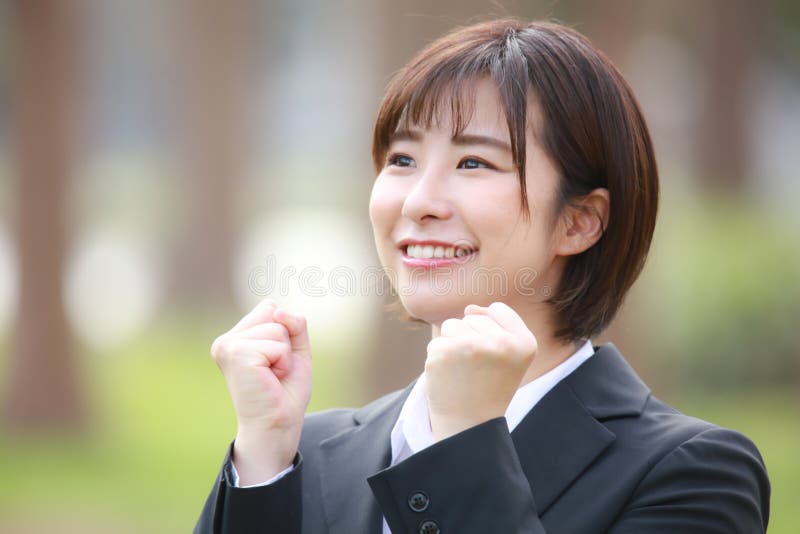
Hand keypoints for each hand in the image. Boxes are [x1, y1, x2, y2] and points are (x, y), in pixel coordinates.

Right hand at [210, 299, 311, 483]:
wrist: (278, 424)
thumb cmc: (284, 391)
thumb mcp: (295, 349)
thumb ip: (293, 323)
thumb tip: (278, 311)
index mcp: (234, 337)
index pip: (270, 309)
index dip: (285, 335)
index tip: (274, 362)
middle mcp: (226, 340)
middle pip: (274, 314)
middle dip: (285, 343)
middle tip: (274, 371)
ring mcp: (228, 346)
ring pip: (277, 328)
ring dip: (285, 355)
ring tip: (272, 376)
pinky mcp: (237, 354)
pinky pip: (278, 344)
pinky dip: (283, 362)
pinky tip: (270, 379)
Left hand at [425, 302, 536, 440]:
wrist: (468, 427)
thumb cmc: (487, 388)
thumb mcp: (507, 357)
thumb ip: (496, 326)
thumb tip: (470, 308)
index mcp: (525, 342)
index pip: (498, 310)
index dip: (490, 331)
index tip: (492, 359)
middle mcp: (502, 342)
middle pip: (472, 317)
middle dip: (469, 339)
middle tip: (476, 371)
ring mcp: (473, 345)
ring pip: (452, 326)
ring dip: (452, 346)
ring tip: (462, 373)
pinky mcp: (445, 351)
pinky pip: (436, 342)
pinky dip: (438, 359)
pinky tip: (448, 378)